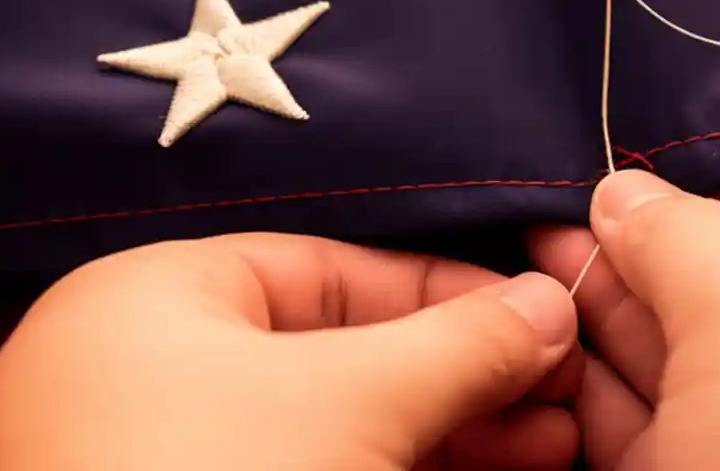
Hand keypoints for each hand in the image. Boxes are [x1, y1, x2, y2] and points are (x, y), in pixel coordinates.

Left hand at [0, 234, 580, 470]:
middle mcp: (161, 377)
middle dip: (469, 372)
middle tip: (561, 389)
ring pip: (348, 426)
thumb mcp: (354, 401)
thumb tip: (548, 303)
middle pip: (353, 351)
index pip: (333, 269)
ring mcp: (184, 459)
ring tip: (556, 441)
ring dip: (458, 432)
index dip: (449, 289)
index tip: (540, 315)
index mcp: (159, 303)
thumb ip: (459, 344)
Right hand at [531, 171, 719, 469]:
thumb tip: (629, 194)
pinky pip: (712, 447)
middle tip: (540, 250)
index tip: (589, 202)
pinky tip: (566, 389)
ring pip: (719, 380)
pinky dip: (641, 423)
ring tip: (533, 310)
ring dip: (623, 349)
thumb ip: (679, 237)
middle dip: (635, 274)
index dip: (679, 203)